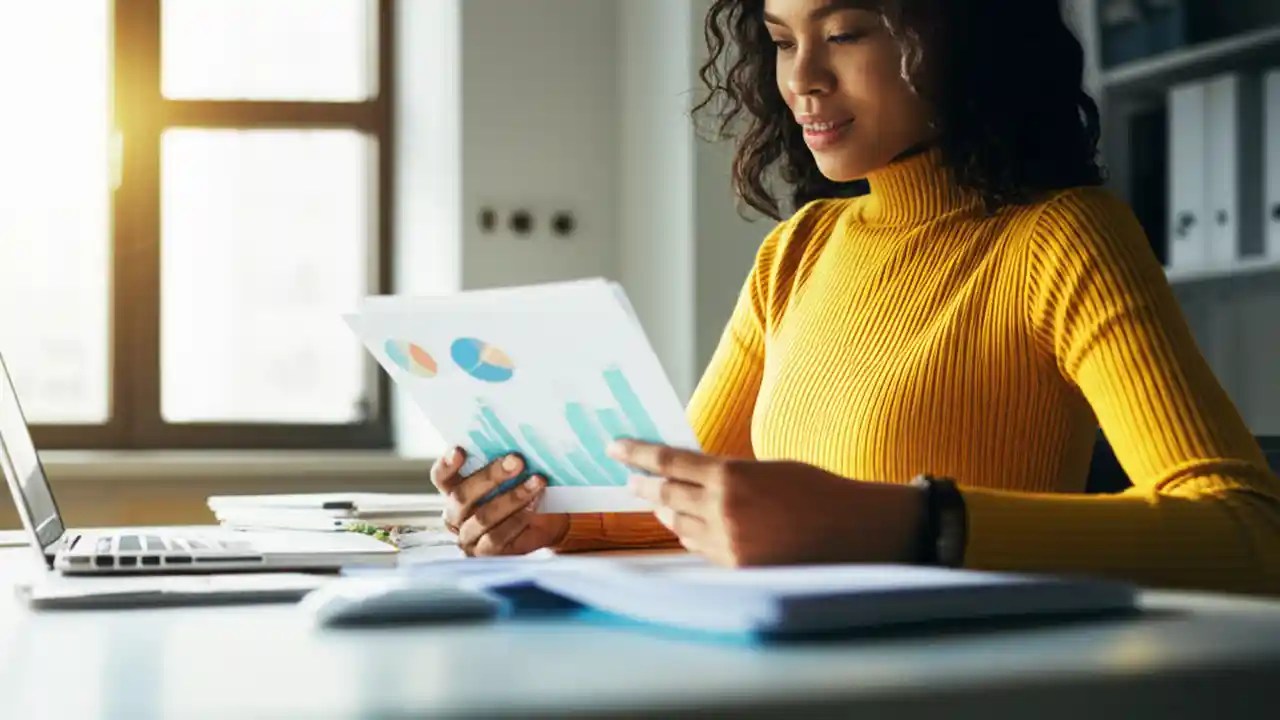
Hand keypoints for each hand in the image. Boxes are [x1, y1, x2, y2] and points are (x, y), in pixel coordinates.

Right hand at [430, 447, 569, 556]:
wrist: (543, 522)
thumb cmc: (518, 489)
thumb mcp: (508, 474)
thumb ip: (501, 462)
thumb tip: (513, 443)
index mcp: (452, 490)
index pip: (441, 477)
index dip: (447, 465)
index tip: (461, 450)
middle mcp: (454, 515)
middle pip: (463, 497)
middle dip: (491, 477)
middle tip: (517, 460)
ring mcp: (468, 536)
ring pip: (484, 517)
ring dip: (513, 498)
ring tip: (536, 481)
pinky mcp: (485, 554)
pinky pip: (498, 537)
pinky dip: (518, 518)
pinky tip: (534, 504)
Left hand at [609, 440, 925, 566]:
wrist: (853, 530)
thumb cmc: (817, 491)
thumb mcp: (767, 468)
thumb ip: (728, 473)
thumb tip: (695, 475)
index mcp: (730, 475)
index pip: (668, 461)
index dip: (637, 453)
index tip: (615, 447)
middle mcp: (722, 510)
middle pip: (665, 495)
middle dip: (642, 484)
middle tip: (626, 478)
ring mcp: (728, 542)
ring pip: (678, 524)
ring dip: (663, 511)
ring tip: (652, 501)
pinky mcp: (737, 568)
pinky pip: (699, 547)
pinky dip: (688, 533)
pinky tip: (683, 526)